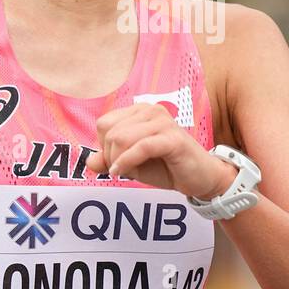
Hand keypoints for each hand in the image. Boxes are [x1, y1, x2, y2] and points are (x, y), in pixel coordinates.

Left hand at [85, 103, 234, 198]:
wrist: (201, 178)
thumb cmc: (167, 167)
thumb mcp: (132, 164)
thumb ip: (109, 160)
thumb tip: (88, 160)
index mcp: (140, 111)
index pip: (104, 124)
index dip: (104, 146)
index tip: (116, 161)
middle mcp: (151, 110)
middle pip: (110, 132)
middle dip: (110, 156)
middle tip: (123, 169)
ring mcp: (163, 122)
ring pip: (121, 138)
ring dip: (118, 160)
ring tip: (128, 172)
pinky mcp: (172, 139)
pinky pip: (140, 147)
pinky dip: (126, 162)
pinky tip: (123, 173)